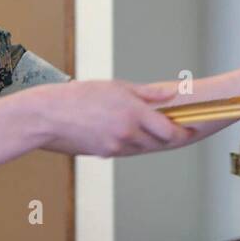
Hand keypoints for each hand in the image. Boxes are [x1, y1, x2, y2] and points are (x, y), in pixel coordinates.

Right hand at [39, 80, 193, 156]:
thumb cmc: (79, 96)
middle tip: (174, 128)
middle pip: (159, 142)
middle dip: (167, 137)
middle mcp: (127, 132)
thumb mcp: (115, 87)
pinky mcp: (105, 153)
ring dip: (148, 140)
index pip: (169, 131)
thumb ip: (145, 93)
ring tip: (145, 127)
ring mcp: (116, 146)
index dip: (183, 132)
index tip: (190, 130)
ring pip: (142, 147)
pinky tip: (124, 131)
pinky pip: (126, 150)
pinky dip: (130, 142)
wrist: (49, 116)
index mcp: (133, 113)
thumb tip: (168, 95)